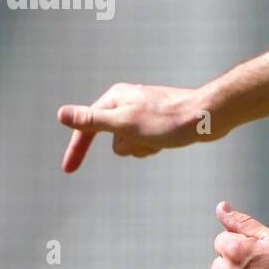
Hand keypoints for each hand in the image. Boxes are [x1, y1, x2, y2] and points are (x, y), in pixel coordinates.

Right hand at [58, 82, 209, 171]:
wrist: (207, 116)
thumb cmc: (168, 120)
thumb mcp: (124, 122)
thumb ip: (92, 120)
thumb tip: (61, 114)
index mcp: (114, 98)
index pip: (86, 127)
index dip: (77, 149)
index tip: (68, 170)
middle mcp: (126, 102)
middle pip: (112, 139)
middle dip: (128, 146)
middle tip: (148, 136)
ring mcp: (142, 113)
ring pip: (129, 143)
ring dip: (142, 148)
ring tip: (161, 137)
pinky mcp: (157, 123)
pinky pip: (145, 143)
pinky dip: (154, 146)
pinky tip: (168, 139)